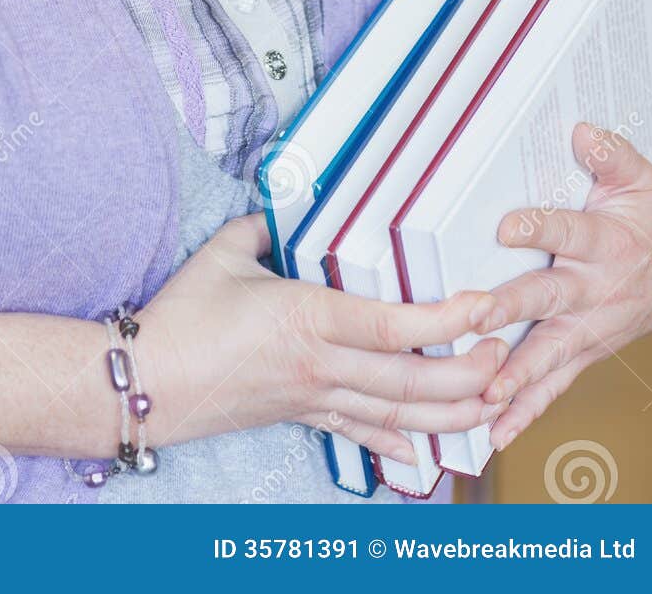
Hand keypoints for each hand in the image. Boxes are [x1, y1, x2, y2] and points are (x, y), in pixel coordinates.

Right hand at [134, 210, 508, 467]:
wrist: (149, 382)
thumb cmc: (183, 316)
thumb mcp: (224, 252)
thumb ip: (263, 224)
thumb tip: (284, 201)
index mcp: (308, 317)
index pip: (391, 326)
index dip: (444, 319)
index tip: (481, 305)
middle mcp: (321, 365)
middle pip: (410, 381)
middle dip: (466, 373)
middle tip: (502, 354)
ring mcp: (314, 397)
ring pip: (397, 415)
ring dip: (450, 413)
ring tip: (490, 400)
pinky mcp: (301, 416)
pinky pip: (361, 433)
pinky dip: (398, 443)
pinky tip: (425, 451)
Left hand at [479, 121, 651, 450]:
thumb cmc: (650, 223)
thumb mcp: (640, 181)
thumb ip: (611, 156)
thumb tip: (582, 131)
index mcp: (604, 242)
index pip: (566, 231)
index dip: (537, 228)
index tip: (506, 228)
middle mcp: (592, 290)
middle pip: (547, 298)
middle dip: (510, 309)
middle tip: (475, 318)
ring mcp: (586, 328)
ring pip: (548, 353)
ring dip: (515, 374)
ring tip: (483, 392)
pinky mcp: (581, 353)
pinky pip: (552, 387)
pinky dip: (525, 412)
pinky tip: (494, 430)